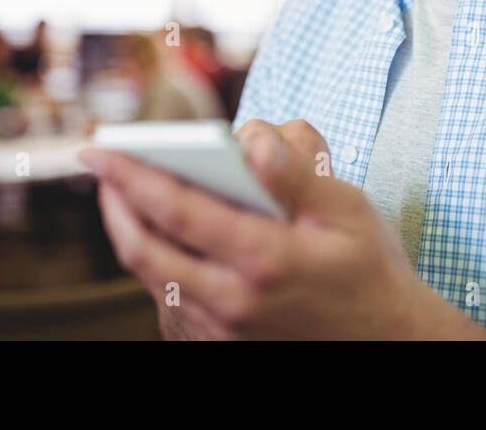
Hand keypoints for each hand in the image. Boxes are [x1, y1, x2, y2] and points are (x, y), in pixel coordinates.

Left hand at [78, 119, 485, 339]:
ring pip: (151, 278)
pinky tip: (168, 238)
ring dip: (133, 232)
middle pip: (143, 250)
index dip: (129, 176)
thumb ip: (296, 172)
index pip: (176, 210)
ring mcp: (221, 332)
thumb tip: (253, 137)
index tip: (97, 149)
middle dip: (113, 203)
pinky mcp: (218, 347)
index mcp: (264, 260)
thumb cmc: (368, 270)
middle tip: (102, 167)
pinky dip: (158, 264)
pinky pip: (170, 301)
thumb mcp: (346, 210)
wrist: (388, 345)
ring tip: (128, 194)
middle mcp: (233, 302)